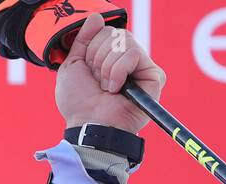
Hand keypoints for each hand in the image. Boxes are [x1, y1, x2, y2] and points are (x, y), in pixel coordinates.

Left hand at [56, 13, 165, 132]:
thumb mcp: (72, 66)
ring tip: (106, 87)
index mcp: (110, 56)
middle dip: (97, 58)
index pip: (104, 31)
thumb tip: (96, 17)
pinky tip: (116, 89)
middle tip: (97, 81)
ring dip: (106, 67)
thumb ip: (82, 40)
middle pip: (115, 34)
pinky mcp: (153, 75)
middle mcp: (128, 60)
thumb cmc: (79, 102)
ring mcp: (142, 66)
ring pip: (124, 41)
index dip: (90, 50)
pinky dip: (117, 72)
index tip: (88, 72)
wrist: (89, 123)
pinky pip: (132, 54)